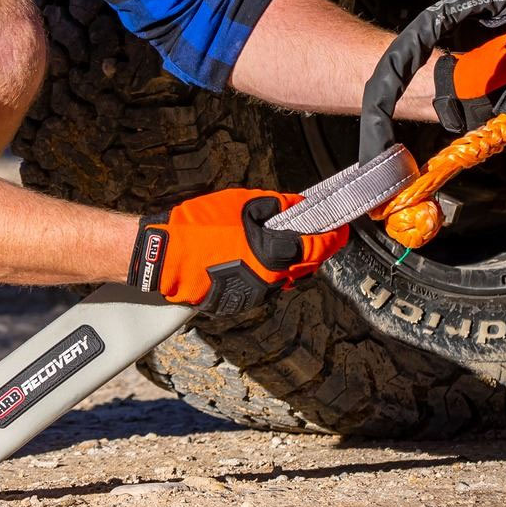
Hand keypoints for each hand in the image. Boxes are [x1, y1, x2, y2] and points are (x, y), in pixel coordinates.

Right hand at [128, 188, 346, 315]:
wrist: (163, 256)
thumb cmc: (197, 227)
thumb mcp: (240, 204)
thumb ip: (274, 206)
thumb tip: (297, 205)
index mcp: (273, 254)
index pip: (318, 247)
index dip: (334, 237)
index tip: (342, 230)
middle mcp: (269, 280)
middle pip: (304, 266)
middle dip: (312, 250)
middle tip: (315, 233)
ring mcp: (253, 294)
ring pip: (283, 278)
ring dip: (286, 262)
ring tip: (275, 242)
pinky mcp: (237, 302)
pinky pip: (262, 286)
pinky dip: (264, 272)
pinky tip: (250, 257)